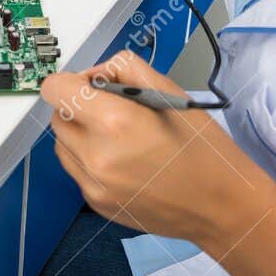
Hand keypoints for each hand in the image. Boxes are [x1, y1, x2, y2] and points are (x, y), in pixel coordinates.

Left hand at [40, 51, 275, 275]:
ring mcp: (93, 185)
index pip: (55, 89)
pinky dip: (90, 161)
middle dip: (79, 108)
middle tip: (114, 112)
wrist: (220, 206)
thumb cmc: (202, 145)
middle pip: (57, 116)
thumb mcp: (169, 90)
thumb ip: (124, 70)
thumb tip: (92, 76)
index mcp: (115, 121)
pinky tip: (124, 163)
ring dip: (81, 135)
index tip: (95, 87)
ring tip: (119, 138)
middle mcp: (95, 156)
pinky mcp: (96, 204)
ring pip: (62, 144)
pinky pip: (77, 170)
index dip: (72, 81)